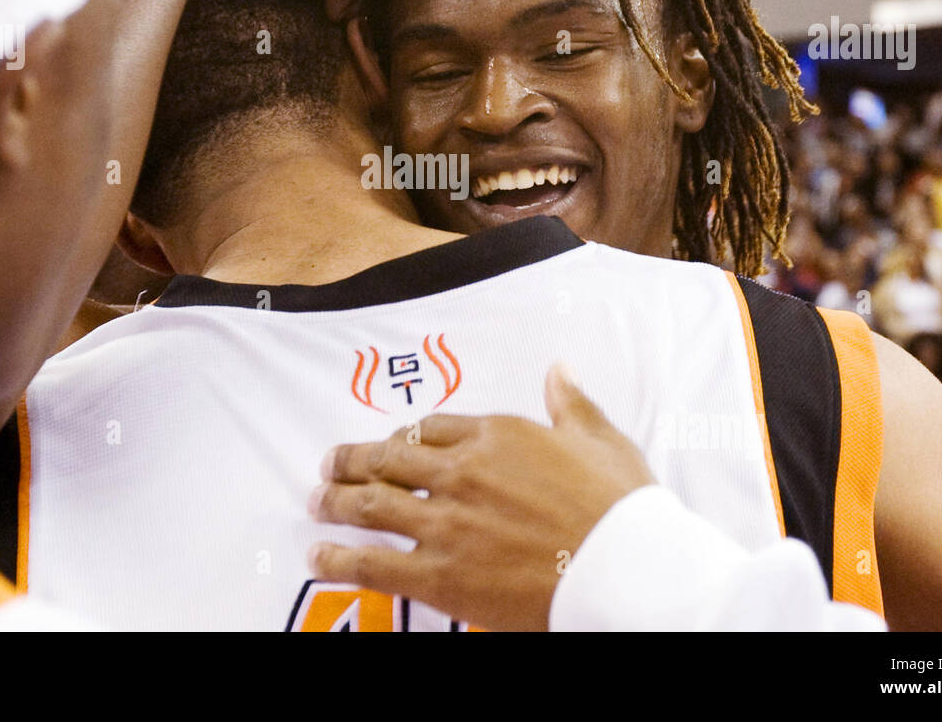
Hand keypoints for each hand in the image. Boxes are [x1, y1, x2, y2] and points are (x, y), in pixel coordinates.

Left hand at [308, 364, 655, 630]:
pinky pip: (374, 562)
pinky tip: (319, 554)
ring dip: (334, 501)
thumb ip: (570, 402)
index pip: (430, 428)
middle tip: (328, 465)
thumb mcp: (600, 439)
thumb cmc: (620, 507)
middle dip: (351, 462)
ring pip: (371, 504)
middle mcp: (462, 472)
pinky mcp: (440, 574)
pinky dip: (339, 557)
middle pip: (388, 459)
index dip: (402, 436)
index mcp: (496, 436)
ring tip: (315, 501)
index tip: (389, 443)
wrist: (625, 568)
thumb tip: (558, 368)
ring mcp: (446, 522)